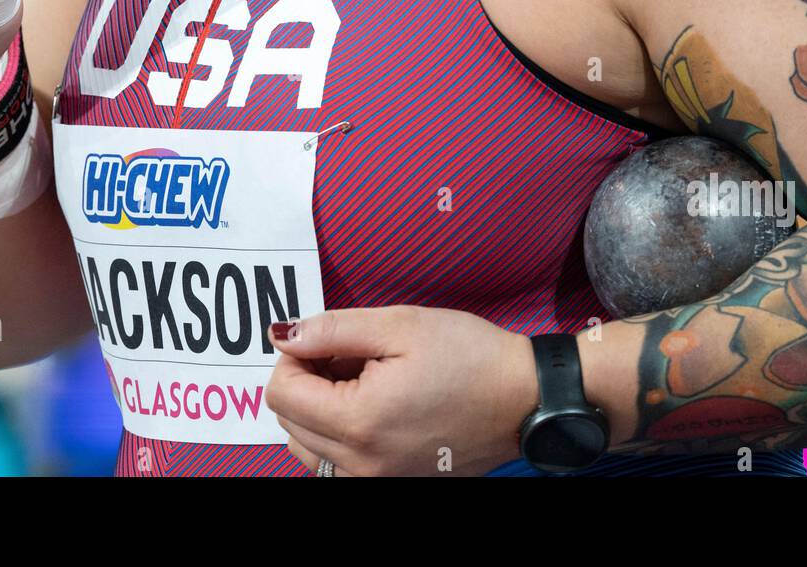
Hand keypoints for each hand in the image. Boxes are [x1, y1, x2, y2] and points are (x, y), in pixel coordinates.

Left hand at [264, 305, 537, 476]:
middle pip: (289, 420)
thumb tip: (283, 334)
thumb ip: (333, 329)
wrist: (525, 398)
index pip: (281, 392)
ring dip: (320, 406)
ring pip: (307, 445)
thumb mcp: (400, 325)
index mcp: (359, 422)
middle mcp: (361, 463)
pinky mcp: (391, 482)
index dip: (297, 354)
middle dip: (309, 378)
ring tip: (366, 376)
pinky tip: (376, 402)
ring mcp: (376, 479)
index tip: (330, 338)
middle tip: (354, 352)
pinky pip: (337, 461)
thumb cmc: (471, 356)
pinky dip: (340, 430)